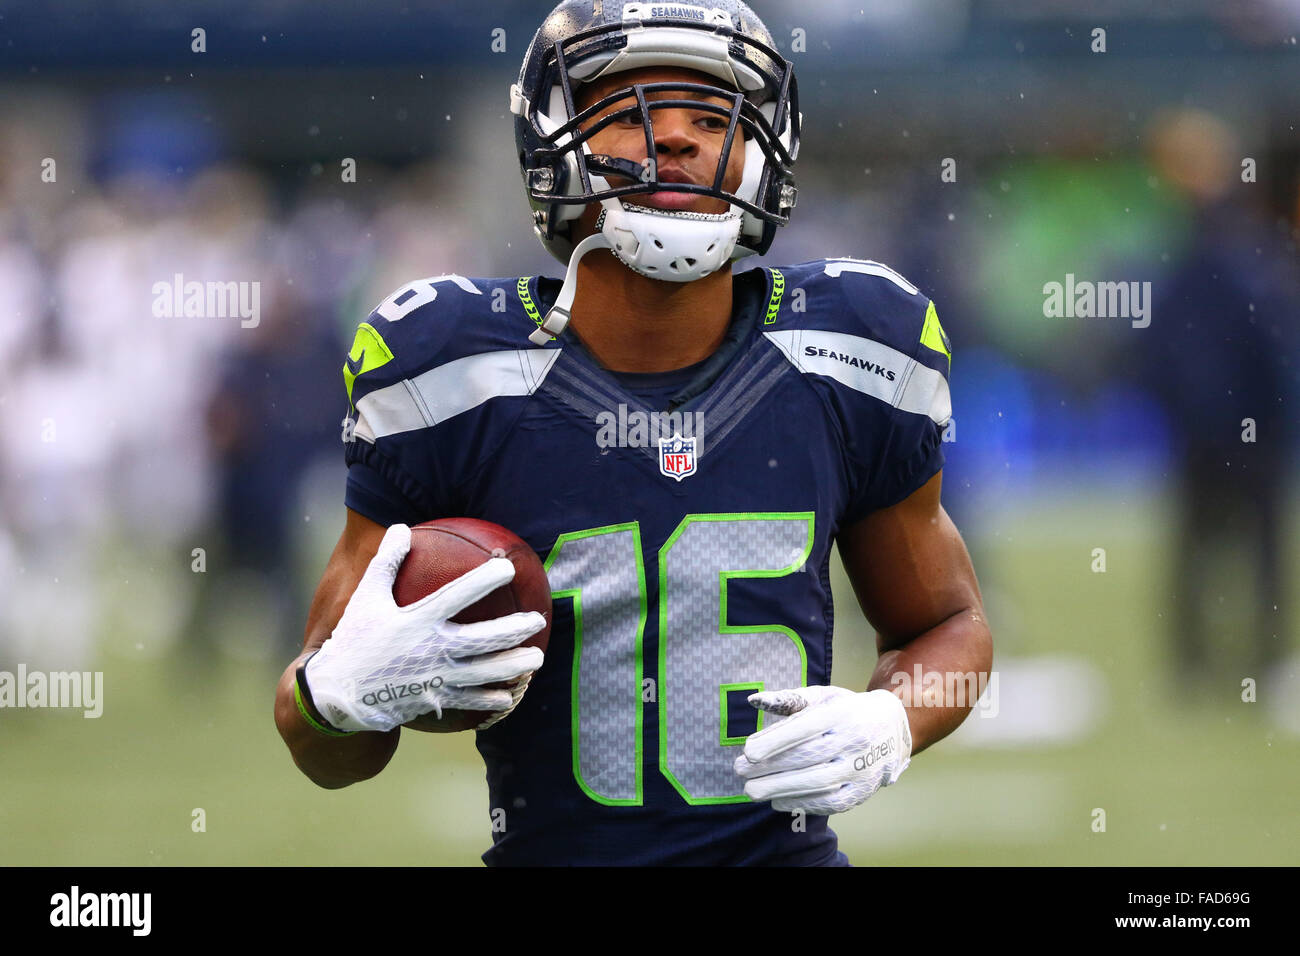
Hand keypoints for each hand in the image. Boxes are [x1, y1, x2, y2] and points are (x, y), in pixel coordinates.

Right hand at [304, 523, 545, 732]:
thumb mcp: (365, 598)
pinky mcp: (434, 700)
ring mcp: (435, 678)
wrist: (337, 695)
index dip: (483, 580)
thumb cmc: (354, 640)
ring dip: (514, 665)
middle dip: (514, 629)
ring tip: (537, 659)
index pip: (457, 596)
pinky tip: (509, 695)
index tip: (508, 567)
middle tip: (538, 620)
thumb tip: (400, 527)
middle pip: (483, 639)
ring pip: (484, 673)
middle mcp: (431, 650)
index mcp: (416, 621)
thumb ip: (386, 563)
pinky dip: (490, 699)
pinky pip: (469, 701)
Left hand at [734, 685, 911, 814]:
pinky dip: (801, 803)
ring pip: (818, 782)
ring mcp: (862, 768)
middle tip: (740, 771)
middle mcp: (855, 740)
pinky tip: (777, 801)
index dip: (776, 741)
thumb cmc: (846, 710)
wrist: (893, 728)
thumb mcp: (822, 697)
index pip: (806, 727)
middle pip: (809, 758)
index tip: (748, 751)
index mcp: (842, 712)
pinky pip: (831, 802)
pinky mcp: (862, 791)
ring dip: (781, 789)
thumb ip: (787, 700)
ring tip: (751, 790)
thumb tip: (753, 701)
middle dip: (771, 767)